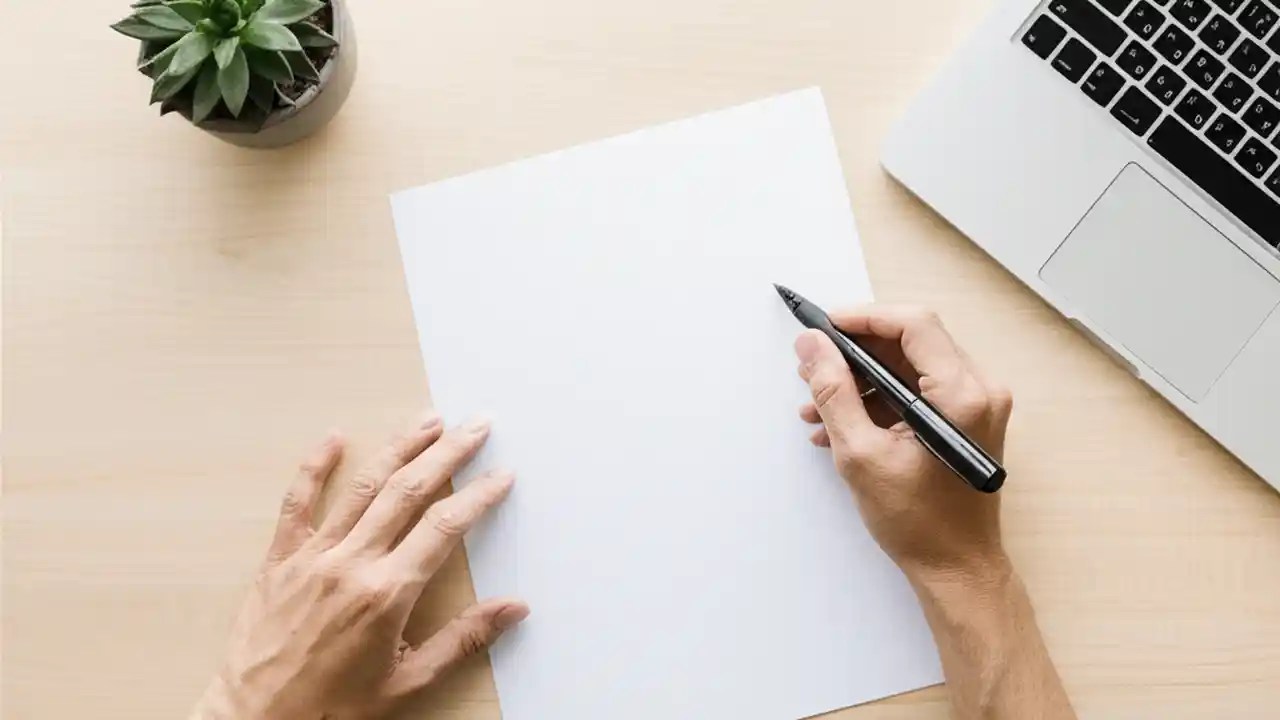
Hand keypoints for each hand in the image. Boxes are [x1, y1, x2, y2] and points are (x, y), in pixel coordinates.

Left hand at [191, 413, 527, 719]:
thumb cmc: (330, 710)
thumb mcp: (407, 682)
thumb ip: (463, 640)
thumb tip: (513, 609)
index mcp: (387, 594)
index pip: (445, 527)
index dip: (479, 496)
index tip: (501, 475)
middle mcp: (351, 564)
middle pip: (409, 491)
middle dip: (448, 453)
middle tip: (476, 425)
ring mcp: (312, 556)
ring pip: (363, 486)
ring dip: (399, 447)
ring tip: (428, 420)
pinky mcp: (280, 558)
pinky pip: (298, 502)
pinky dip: (315, 467)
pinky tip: (333, 438)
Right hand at [795, 306, 1013, 583]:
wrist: (956, 568)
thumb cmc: (921, 524)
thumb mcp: (861, 454)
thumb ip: (833, 392)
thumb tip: (814, 347)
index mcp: (962, 395)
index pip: (913, 325)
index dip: (863, 319)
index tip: (825, 328)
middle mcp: (979, 391)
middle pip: (911, 342)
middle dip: (855, 352)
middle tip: (813, 365)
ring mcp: (976, 406)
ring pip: (910, 366)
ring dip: (861, 379)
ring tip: (818, 404)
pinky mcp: (966, 420)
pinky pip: (917, 391)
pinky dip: (878, 399)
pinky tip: (840, 423)